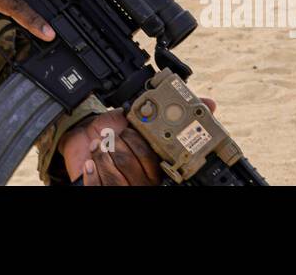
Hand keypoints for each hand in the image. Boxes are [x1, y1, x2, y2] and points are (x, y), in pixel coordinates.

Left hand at [59, 98, 216, 185]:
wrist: (86, 143)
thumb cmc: (117, 133)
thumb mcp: (143, 121)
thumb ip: (173, 114)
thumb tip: (209, 104)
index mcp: (157, 167)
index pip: (152, 159)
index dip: (136, 143)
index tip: (124, 131)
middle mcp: (143, 181)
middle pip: (131, 167)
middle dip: (116, 147)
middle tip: (109, 137)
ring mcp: (125, 187)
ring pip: (115, 179)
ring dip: (102, 157)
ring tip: (98, 146)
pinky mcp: (105, 191)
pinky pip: (99, 187)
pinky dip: (94, 173)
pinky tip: (91, 162)